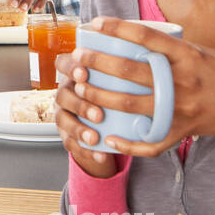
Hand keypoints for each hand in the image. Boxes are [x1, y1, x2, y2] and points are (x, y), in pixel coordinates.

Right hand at [54, 61, 119, 177]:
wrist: (106, 119)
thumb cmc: (118, 89)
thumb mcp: (119, 76)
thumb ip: (128, 68)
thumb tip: (153, 59)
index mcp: (74, 73)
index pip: (63, 64)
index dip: (70, 68)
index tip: (84, 74)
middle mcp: (66, 91)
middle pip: (62, 95)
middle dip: (80, 105)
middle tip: (98, 115)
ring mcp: (64, 113)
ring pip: (61, 120)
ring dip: (78, 129)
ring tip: (94, 138)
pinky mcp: (67, 134)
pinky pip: (70, 143)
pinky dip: (85, 150)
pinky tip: (100, 155)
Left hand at [55, 16, 214, 158]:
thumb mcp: (202, 52)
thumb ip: (171, 49)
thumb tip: (135, 38)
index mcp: (188, 57)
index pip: (146, 38)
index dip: (117, 28)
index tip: (95, 23)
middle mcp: (182, 82)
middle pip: (130, 72)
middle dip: (98, 64)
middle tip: (77, 59)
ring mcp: (181, 109)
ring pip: (131, 104)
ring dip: (101, 97)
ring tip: (82, 88)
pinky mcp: (182, 131)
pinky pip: (150, 141)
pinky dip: (127, 143)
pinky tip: (109, 136)